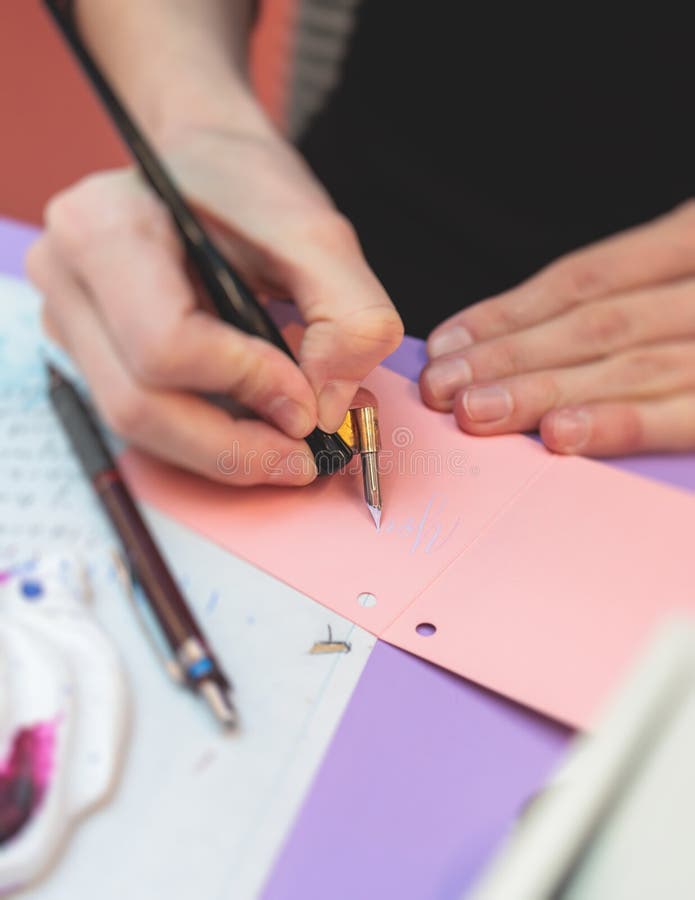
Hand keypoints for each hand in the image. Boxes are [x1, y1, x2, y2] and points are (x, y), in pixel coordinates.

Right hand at [27, 125, 402, 484]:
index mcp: (105, 229)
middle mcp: (66, 278)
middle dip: (230, 449)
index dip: (246, 385)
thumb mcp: (319, 232)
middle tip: (301, 459)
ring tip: (282, 450)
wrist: (202, 162)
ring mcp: (67, 318)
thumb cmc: (248, 185)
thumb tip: (326, 409)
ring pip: (132, 425)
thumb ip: (347, 315)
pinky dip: (198, 438)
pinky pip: (138, 416)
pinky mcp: (85, 348)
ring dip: (216, 453)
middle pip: (138, 405)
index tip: (307, 402)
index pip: (165, 344)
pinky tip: (248, 428)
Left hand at [420, 202, 694, 455]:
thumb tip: (517, 336)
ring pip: (623, 367)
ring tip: (474, 411)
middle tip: (441, 386)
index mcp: (687, 244)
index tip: (445, 344)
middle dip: (508, 357)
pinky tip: (559, 435)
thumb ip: (631, 289)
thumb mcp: (682, 272)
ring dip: (540, 391)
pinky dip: (614, 424)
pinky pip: (675, 415)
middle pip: (591, 325)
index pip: (583, 280)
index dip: (507, 315)